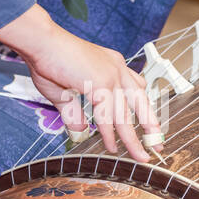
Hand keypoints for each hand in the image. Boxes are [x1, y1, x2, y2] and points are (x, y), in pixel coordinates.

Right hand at [0, 5, 161, 161]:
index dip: (143, 107)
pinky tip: (112, 148)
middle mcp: (117, 68)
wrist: (41, 42)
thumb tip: (81, 131)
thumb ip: (74, 113)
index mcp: (112, 64)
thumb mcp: (64, 91)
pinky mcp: (101, 83)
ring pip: (125, 114)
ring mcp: (111, 75)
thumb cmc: (48, 59)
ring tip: (140, 156)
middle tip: (157, 144)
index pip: (136, 87)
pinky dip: (109, 135)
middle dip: (151, 124)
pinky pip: (107, 116)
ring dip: (132, 139)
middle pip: (141, 101)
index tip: (149, 122)